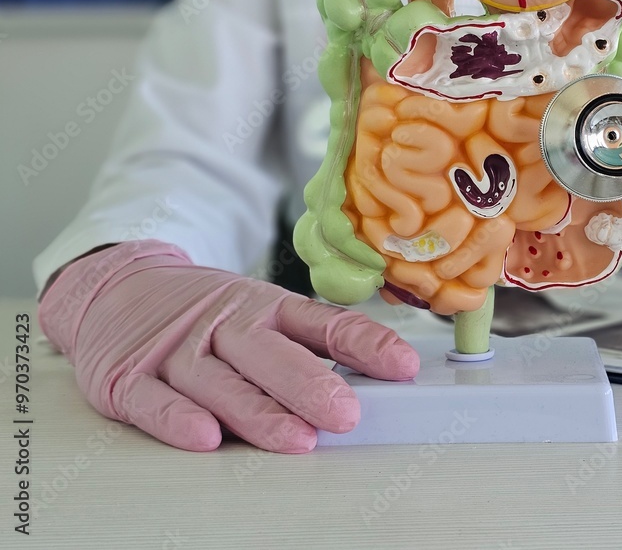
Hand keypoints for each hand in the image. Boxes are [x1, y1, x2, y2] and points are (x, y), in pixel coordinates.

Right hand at [38, 241, 418, 452]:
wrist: (117, 285)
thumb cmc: (204, 309)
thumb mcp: (262, 309)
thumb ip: (315, 340)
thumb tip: (386, 368)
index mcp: (263, 305)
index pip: (322, 323)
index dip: (364, 344)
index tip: (403, 366)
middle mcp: (222, 323)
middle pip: (269, 353)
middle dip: (310, 385)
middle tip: (346, 413)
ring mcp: (176, 350)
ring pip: (218, 383)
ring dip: (258, 412)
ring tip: (296, 438)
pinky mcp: (128, 376)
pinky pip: (154, 399)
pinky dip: (178, 419)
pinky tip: (205, 436)